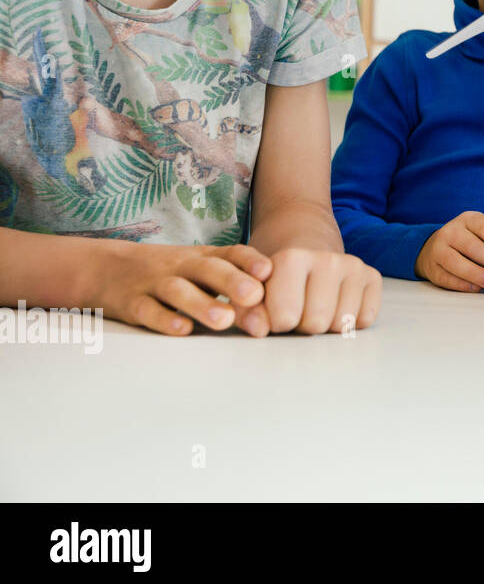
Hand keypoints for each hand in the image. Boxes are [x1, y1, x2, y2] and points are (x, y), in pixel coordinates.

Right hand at [94, 242, 272, 336]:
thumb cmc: (170, 273)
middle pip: (207, 269)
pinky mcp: (132, 303)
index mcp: (203, 257)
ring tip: (223, 320)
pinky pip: (148, 310)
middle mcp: (181, 266)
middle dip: (232, 281)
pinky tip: (183, 330)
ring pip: (178, 291)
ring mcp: (155, 283)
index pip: (230, 252)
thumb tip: (279, 307)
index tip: (269, 271)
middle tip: (253, 295)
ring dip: (202, 304)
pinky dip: (165, 320)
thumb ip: (235, 283)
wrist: (105, 268)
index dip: (249, 260)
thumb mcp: (201, 268)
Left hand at [236, 248, 381, 334]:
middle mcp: (328, 259)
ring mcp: (354, 266)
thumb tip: (258, 330)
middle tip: (297, 309)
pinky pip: (365, 320)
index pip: (285, 318)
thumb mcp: (249, 287)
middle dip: (303, 326)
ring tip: (314, 307)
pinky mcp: (372, 276)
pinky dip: (350, 321)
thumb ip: (246, 310)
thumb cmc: (273, 272)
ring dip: (326, 325)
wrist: (301, 239)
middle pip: (316, 324)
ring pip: (342, 325)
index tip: (273, 309)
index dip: (276, 322)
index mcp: (293, 257)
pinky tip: (336, 305)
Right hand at [417, 211, 483, 291]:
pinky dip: (462, 284)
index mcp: (469, 219)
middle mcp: (452, 231)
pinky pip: (447, 277)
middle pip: (472, 246)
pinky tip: (475, 287)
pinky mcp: (432, 268)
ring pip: (456, 262)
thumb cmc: (470, 241)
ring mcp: (439, 249)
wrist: (436, 248)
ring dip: (476, 273)